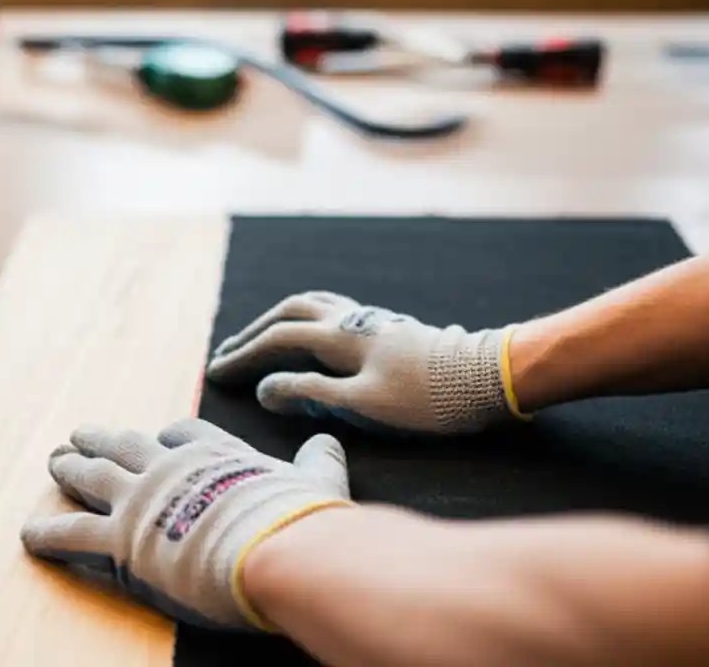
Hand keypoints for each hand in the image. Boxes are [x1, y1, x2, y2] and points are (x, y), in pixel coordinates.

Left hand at [20, 418, 352, 630]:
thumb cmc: (304, 519)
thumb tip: (328, 441)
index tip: (159, 439)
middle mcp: (171, 468)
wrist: (281, 549)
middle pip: (127, 445)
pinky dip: (47, 533)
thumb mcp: (318, 480)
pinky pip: (72, 534)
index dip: (167, 438)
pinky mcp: (122, 541)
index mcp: (215, 454)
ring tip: (53, 462)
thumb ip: (319, 461)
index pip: (181, 435)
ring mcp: (142, 501)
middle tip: (78, 436)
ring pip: (93, 477)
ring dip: (69, 470)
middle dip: (101, 440)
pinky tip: (28, 534)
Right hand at [206, 291, 526, 432]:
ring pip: (314, 304)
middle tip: (230, 353)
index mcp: (341, 337)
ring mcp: (373, 318)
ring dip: (281, 318)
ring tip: (262, 336)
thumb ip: (310, 393)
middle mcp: (352, 319)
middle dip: (254, 332)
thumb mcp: (364, 404)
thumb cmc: (429, 400)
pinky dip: (309, 317)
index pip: (277, 340)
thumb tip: (264, 387)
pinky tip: (315, 333)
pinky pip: (334, 309)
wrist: (492, 378)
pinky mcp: (389, 326)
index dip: (243, 357)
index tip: (216, 375)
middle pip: (289, 312)